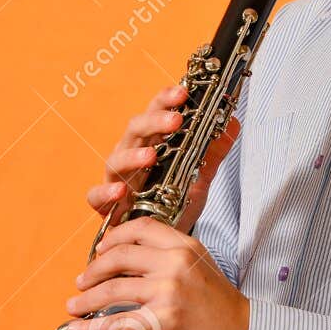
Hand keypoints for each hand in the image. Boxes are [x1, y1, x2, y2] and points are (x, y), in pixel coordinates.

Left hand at [64, 218, 250, 329]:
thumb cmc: (222, 312)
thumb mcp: (200, 271)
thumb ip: (170, 262)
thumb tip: (130, 269)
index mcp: (185, 246)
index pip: (140, 228)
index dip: (113, 237)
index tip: (99, 251)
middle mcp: (176, 262)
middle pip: (119, 256)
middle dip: (93, 270)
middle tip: (81, 282)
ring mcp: (170, 291)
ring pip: (112, 290)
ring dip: (86, 299)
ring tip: (74, 306)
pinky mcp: (164, 320)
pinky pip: (117, 324)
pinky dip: (92, 328)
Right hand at [85, 83, 240, 238]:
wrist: (160, 238)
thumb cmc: (172, 203)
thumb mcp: (198, 178)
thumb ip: (213, 153)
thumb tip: (233, 122)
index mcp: (152, 142)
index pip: (156, 112)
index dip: (166, 99)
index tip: (184, 91)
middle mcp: (131, 154)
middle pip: (136, 128)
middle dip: (154, 121)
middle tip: (176, 120)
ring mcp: (117, 178)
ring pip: (116, 158)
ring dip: (134, 155)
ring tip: (151, 155)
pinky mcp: (106, 204)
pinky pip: (97, 195)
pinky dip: (106, 192)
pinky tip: (121, 191)